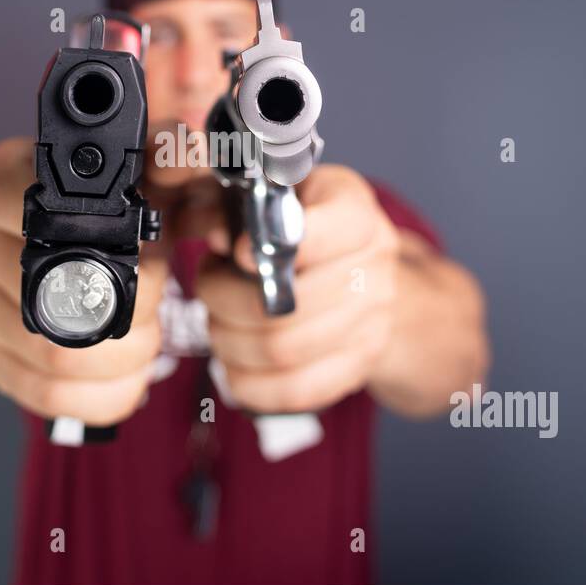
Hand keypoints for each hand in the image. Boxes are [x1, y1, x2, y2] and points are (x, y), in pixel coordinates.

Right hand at [0, 137, 169, 426]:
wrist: (37, 242)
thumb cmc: (95, 203)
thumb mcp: (132, 169)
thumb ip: (165, 156)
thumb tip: (186, 152)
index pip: (34, 212)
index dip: (109, 243)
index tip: (147, 251)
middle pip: (55, 299)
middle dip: (132, 308)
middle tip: (158, 297)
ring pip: (57, 359)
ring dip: (125, 355)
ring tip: (147, 333)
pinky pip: (51, 398)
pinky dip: (107, 391)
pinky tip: (128, 369)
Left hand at [195, 165, 400, 414]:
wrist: (365, 272)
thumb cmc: (308, 226)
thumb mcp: (281, 193)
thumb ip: (243, 204)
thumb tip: (218, 237)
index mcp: (356, 214)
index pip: (329, 231)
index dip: (274, 244)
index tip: (238, 251)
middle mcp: (374, 268)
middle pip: (286, 303)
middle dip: (226, 299)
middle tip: (211, 290)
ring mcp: (372, 323)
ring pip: (280, 350)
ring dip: (230, 341)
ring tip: (219, 323)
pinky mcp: (358, 366)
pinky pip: (294, 391)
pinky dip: (249, 382)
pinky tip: (234, 362)